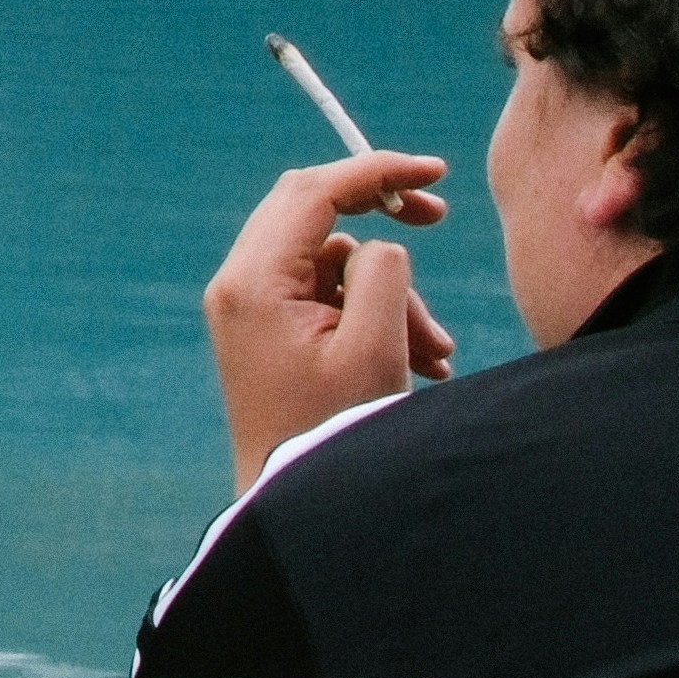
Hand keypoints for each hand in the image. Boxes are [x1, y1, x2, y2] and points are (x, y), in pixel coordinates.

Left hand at [203, 153, 453, 486]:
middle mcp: (240, 284)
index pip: (313, 192)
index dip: (375, 171)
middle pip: (315, 215)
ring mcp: (250, 308)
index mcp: (253, 280)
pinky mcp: (268, 332)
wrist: (295, 507)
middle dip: (384, 224)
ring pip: (333, 265)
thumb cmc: (334, 434)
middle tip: (438, 217)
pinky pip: (326, 299)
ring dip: (391, 297)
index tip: (434, 171)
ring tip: (437, 354)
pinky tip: (420, 362)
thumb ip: (384, 276)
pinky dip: (373, 319)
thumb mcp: (374, 350)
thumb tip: (381, 244)